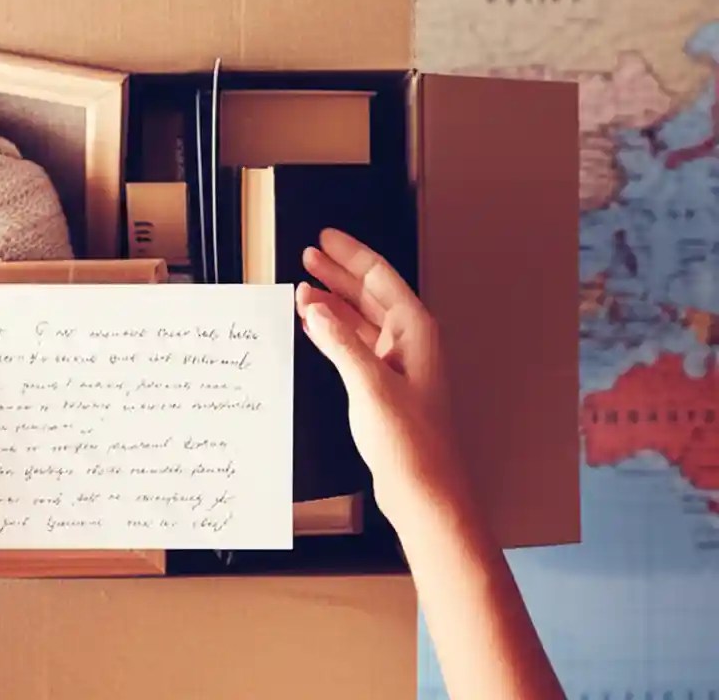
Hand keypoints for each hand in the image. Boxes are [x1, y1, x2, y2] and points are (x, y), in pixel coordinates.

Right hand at [294, 229, 472, 527]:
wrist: (424, 489)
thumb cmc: (411, 443)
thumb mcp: (369, 385)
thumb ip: (339, 343)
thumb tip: (314, 307)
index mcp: (414, 332)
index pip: (379, 277)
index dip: (350, 254)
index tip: (325, 238)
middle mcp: (409, 343)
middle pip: (369, 294)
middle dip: (338, 273)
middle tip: (309, 256)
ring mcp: (397, 365)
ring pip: (360, 320)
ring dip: (332, 304)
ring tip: (304, 289)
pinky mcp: (384, 387)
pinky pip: (355, 346)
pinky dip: (333, 333)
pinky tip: (315, 328)